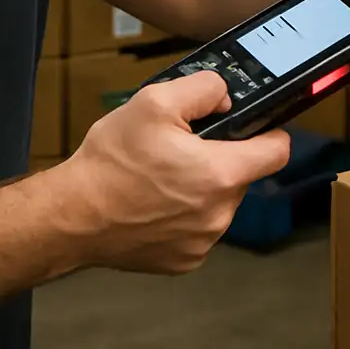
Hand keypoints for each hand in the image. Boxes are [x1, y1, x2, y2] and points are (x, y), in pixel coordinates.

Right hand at [59, 70, 290, 274]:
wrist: (71, 216)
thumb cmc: (111, 162)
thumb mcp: (154, 102)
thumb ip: (203, 89)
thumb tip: (225, 96)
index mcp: (220, 174)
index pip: (277, 151)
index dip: (268, 132)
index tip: (250, 128)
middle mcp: (219, 213)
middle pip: (242, 176)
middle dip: (219, 159)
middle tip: (180, 149)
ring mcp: (203, 241)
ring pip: (218, 203)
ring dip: (200, 188)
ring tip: (160, 177)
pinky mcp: (184, 260)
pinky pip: (198, 229)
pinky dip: (183, 216)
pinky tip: (153, 204)